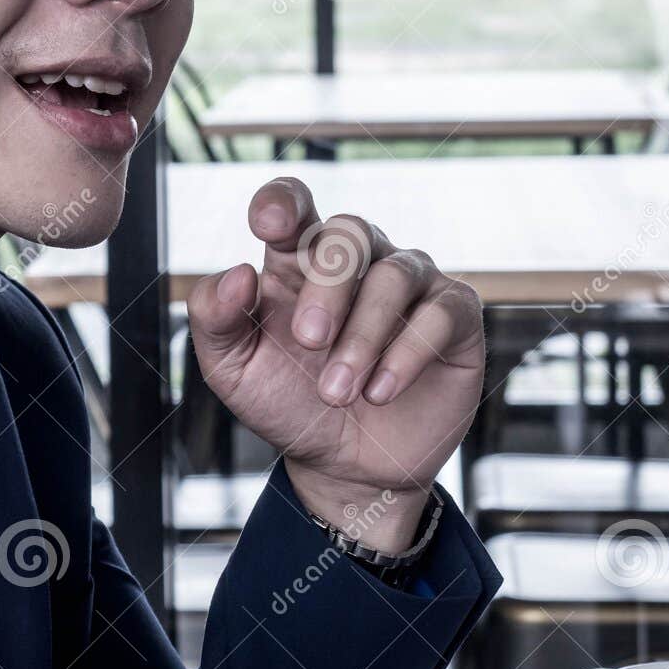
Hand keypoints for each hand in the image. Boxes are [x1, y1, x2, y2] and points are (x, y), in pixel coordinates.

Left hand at [186, 177, 484, 548]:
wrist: (341, 467)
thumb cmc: (285, 403)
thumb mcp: (231, 369)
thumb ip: (214, 317)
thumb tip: (238, 273)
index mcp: (296, 261)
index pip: (294, 205)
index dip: (283, 201)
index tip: (270, 225)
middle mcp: (357, 261)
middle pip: (348, 232)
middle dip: (327, 286)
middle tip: (308, 342)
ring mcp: (409, 283)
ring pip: (395, 274)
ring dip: (362, 336)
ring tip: (338, 392)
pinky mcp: (454, 317)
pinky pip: (442, 311)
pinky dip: (407, 353)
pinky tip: (379, 392)